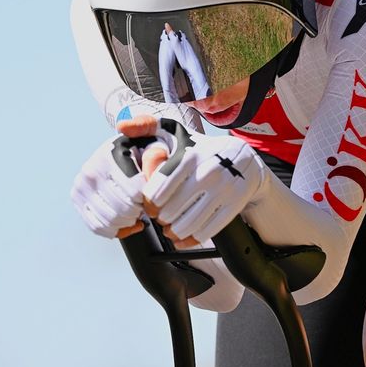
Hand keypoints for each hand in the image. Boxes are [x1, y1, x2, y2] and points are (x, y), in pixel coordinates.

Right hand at [69, 131, 149, 238]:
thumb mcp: (151, 130)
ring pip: (110, 221)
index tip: (156, 192)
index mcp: (107, 155)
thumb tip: (123, 127)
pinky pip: (97, 226)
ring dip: (130, 221)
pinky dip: (116, 231)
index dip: (151, 198)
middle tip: (148, 203)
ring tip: (139, 210)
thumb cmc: (144, 144)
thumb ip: (144, 127)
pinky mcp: (78, 199)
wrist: (126, 149)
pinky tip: (130, 223)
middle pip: (123, 209)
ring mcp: (81, 187)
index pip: (135, 192)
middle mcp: (89, 171)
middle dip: (141, 210)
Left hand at [143, 132, 266, 244]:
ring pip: (188, 224)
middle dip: (161, 219)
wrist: (244, 158)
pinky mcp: (234, 205)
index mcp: (189, 156)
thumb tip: (121, 126)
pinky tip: (184, 237)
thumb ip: (146, 126)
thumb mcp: (176, 131)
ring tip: (170, 229)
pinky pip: (207, 231)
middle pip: (170, 211)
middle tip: (160, 218)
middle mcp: (208, 172)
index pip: (157, 191)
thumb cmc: (201, 148)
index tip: (149, 205)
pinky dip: (191, 240)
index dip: (148, 204)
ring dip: (174, 232)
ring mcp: (224, 190)